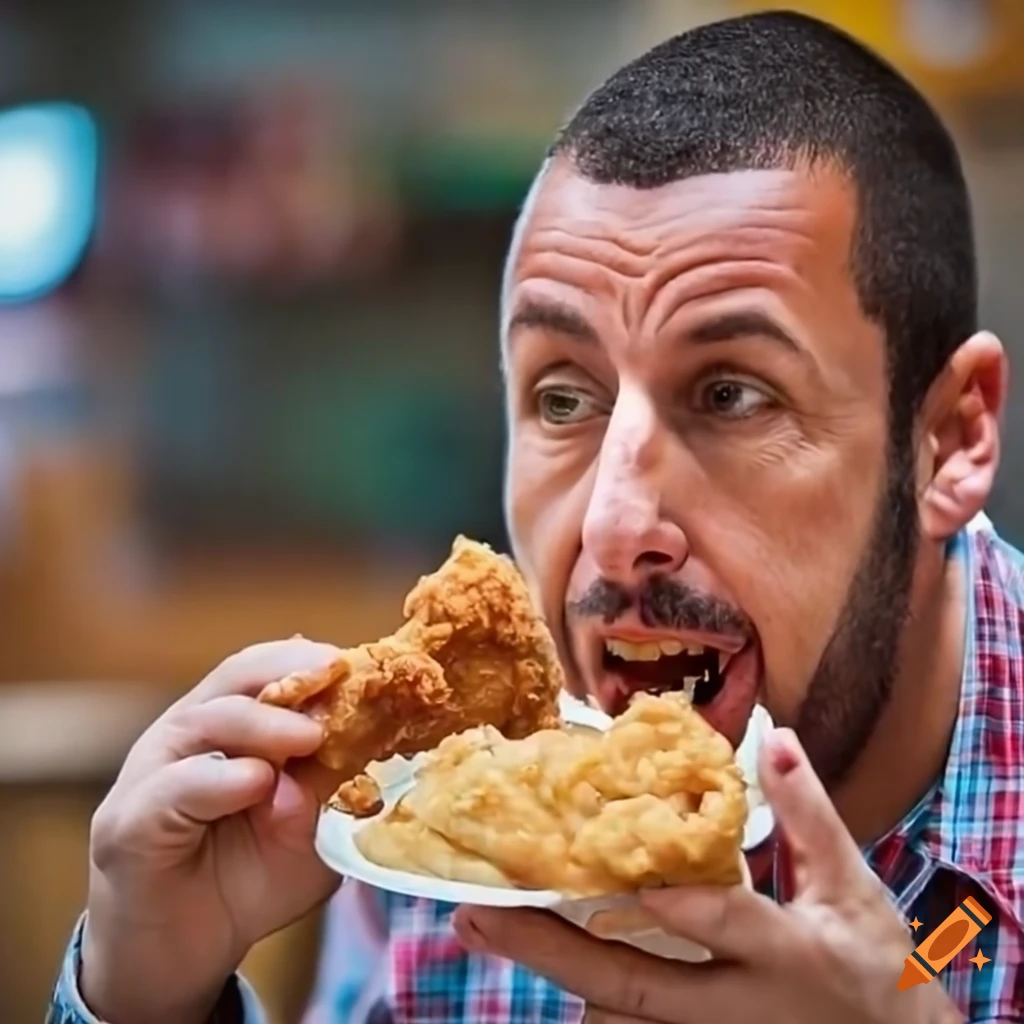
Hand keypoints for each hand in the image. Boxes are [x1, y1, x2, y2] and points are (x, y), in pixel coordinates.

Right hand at [81, 638, 344, 1023]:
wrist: (181, 956)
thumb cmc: (246, 878)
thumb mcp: (305, 831)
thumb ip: (323, 793)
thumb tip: (340, 754)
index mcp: (230, 727)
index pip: (265, 672)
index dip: (308, 661)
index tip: (353, 663)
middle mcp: (187, 736)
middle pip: (233, 680)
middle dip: (288, 673)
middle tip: (335, 679)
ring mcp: (152, 774)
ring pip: (203, 722)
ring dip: (262, 724)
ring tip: (309, 736)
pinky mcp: (129, 823)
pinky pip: (175, 788)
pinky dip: (220, 780)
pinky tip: (257, 782)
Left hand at [453, 727, 964, 1023]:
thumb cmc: (877, 966)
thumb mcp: (854, 887)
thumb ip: (809, 812)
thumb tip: (774, 735)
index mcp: (789, 955)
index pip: (733, 927)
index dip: (686, 908)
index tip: (631, 882)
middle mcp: (739, 1010)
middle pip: (638, 989)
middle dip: (553, 951)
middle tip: (479, 913)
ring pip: (621, 1019)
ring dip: (553, 973)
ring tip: (485, 925)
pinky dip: (585, 995)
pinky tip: (539, 951)